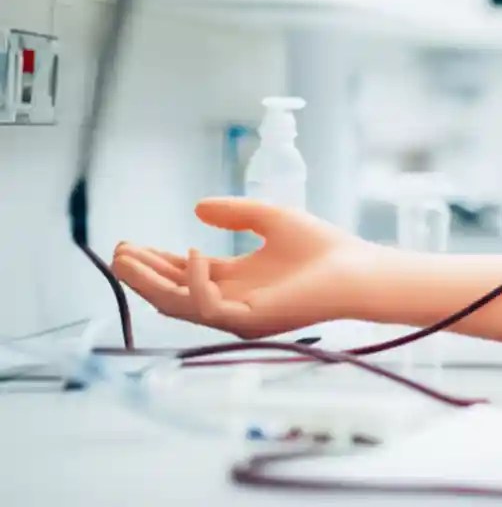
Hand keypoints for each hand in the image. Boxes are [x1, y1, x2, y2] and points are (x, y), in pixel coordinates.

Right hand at [111, 198, 379, 338]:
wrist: (357, 269)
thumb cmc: (322, 248)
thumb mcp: (269, 218)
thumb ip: (235, 213)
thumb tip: (196, 207)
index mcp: (236, 281)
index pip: (184, 275)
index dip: (155, 260)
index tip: (128, 244)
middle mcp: (232, 302)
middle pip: (173, 293)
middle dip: (142, 274)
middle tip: (117, 251)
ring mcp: (239, 315)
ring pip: (180, 305)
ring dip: (151, 281)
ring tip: (128, 257)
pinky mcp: (251, 320)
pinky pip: (210, 306)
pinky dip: (196, 282)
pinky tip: (191, 253)